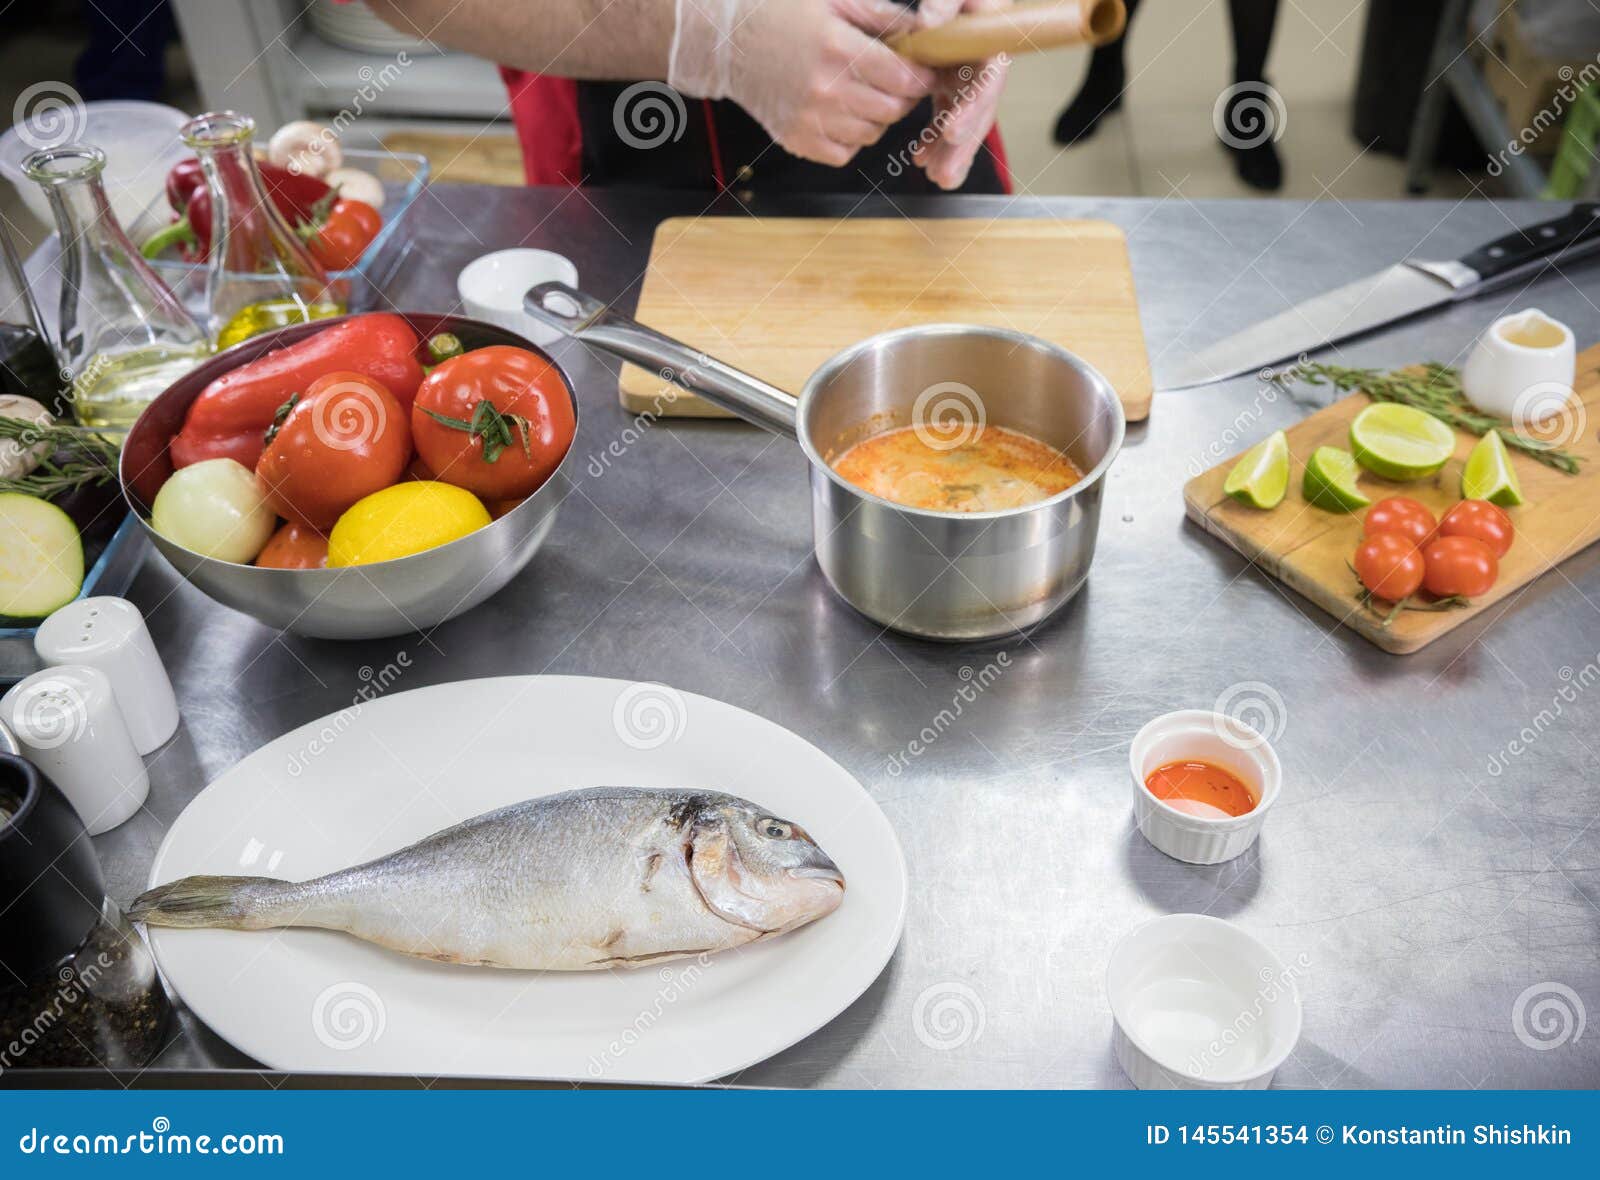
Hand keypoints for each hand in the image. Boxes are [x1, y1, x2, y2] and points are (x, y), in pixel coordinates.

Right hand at [670, 0, 936, 167]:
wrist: (727, 42)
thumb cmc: (777, 13)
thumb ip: (879, 13)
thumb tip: (921, 32)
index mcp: (838, 48)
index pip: (903, 77)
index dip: (921, 77)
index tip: (923, 72)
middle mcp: (826, 89)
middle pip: (892, 109)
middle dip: (903, 97)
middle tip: (897, 83)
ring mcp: (810, 119)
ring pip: (872, 134)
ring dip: (878, 117)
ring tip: (866, 95)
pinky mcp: (797, 139)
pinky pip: (845, 153)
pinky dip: (852, 138)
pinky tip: (843, 115)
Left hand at [910, 0, 1011, 189]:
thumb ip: (945, 3)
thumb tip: (926, 23)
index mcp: (988, 47)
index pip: (986, 83)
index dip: (971, 109)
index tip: (951, 130)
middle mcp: (981, 71)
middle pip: (978, 115)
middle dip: (962, 148)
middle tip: (945, 175)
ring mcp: (967, 83)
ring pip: (962, 124)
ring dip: (950, 154)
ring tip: (936, 178)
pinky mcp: (951, 88)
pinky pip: (945, 119)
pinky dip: (934, 141)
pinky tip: (921, 159)